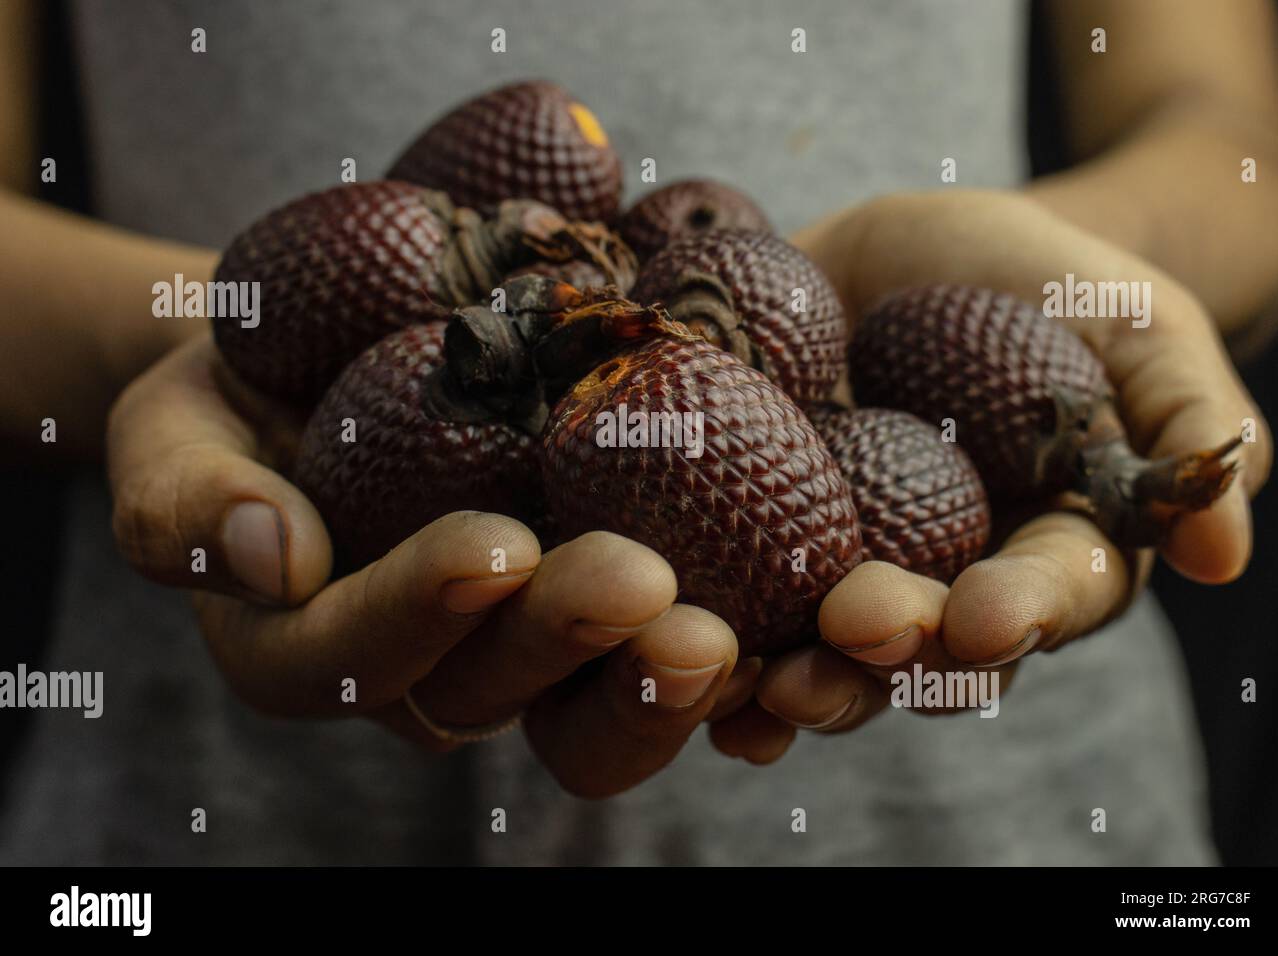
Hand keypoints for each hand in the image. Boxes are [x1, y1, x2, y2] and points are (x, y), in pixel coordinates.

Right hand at [108, 336, 739, 797]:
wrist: (336, 359)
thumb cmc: (240, 395)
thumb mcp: (169, 430)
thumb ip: (183, 503)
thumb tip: (264, 555)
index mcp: (316, 647)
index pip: (356, 656)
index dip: (421, 612)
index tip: (491, 546)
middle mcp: (431, 669)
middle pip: (497, 692)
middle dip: (565, 647)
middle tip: (638, 584)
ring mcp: (528, 649)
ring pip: (598, 704)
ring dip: (664, 679)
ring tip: (727, 626)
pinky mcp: (607, 615)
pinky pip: (672, 650)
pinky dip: (745, 645)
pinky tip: (798, 609)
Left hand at [729, 189, 1269, 749]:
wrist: (930, 253)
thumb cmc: (1056, 289)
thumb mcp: (1143, 328)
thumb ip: (1190, 424)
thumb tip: (1226, 557)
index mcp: (1040, 553)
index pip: (1044, 596)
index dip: (1021, 613)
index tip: (988, 615)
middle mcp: (941, 584)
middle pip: (922, 646)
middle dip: (892, 649)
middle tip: (856, 629)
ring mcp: (843, 563)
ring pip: (822, 646)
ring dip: (793, 670)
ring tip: (756, 681)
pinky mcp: (755, 527)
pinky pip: (732, 587)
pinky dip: (705, 621)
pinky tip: (671, 647)